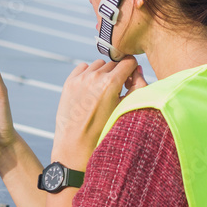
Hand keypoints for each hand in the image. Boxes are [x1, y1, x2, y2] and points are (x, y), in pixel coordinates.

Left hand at [51, 56, 146, 170]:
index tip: (130, 82)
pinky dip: (88, 74)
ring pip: (98, 65)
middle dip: (118, 74)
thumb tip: (137, 69)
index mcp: (111, 83)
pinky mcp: (69, 83)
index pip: (129, 61)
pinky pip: (83, 68)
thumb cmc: (105, 130)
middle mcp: (94, 77)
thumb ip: (137, 86)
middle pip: (114, 64)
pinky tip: (91, 89)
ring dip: (103, 73)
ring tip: (103, 91)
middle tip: (117, 91)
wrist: (76, 145)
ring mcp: (79, 79)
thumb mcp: (126, 109)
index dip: (132, 71)